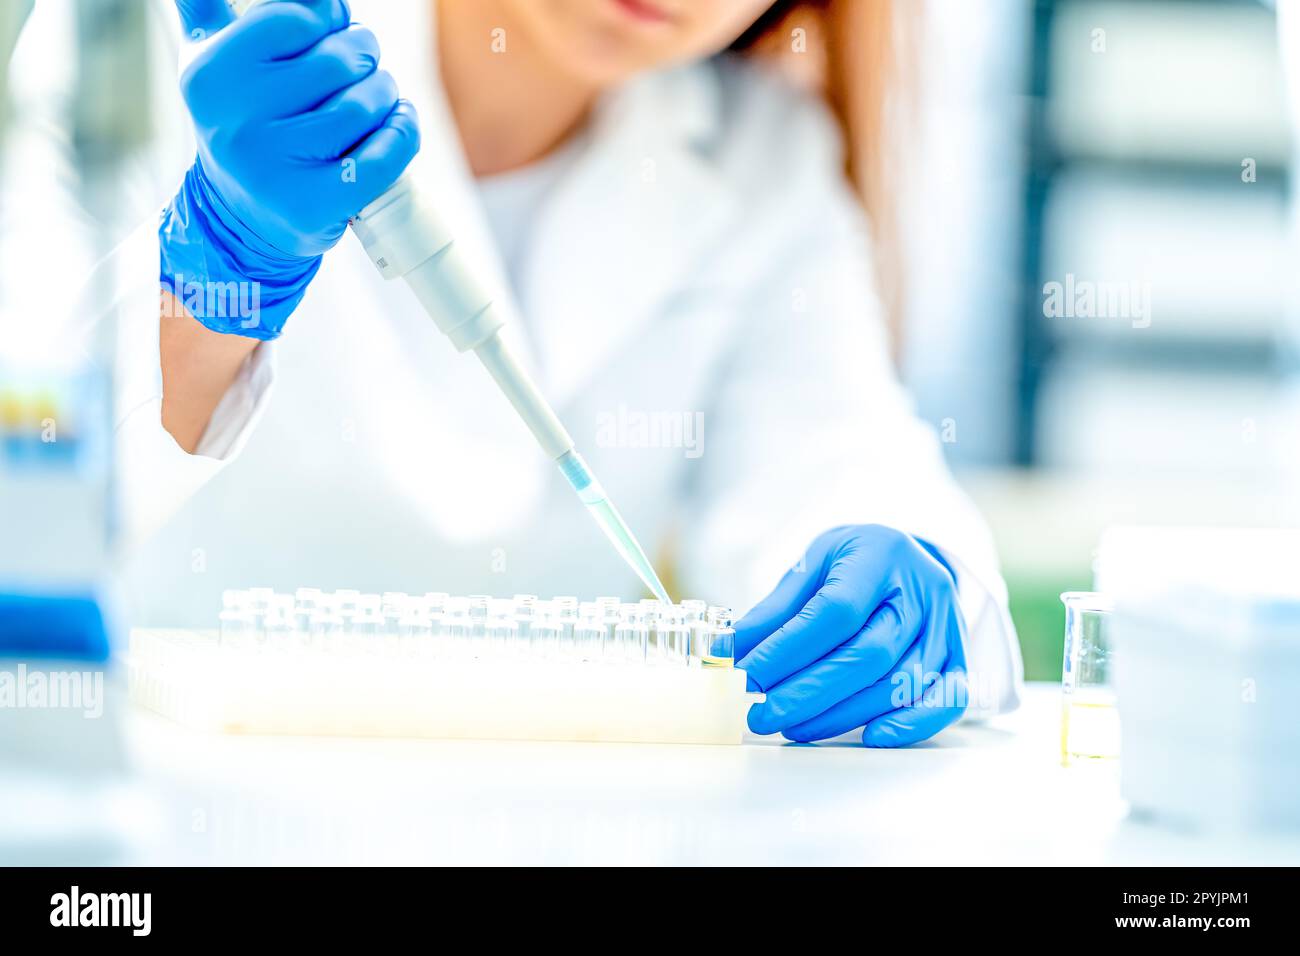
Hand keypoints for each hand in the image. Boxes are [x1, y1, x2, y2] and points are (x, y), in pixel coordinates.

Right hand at [160, 0, 419, 336]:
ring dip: (385, 93)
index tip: (335, 25)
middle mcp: (236, 122)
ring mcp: (275, 169)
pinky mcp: (315, 206)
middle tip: (363, 62)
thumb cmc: (243, 122)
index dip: (330, 17)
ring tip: (378, 95)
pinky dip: (403, 132)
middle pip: (338, 60)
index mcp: (211, 76)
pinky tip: (398, 122)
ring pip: (364, 104)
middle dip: (363, 53)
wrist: (242, 216)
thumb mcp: (213, 64)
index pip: (296, 18)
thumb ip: (208, 8)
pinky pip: (384, 155)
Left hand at [735, 525, 967, 746]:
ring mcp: (948, 626)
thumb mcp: (814, 564)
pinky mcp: (960, 657)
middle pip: (867, 655)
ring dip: (841, 715)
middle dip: (807, 693)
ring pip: (898, 684)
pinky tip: (867, 736)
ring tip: (793, 726)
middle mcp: (922, 591)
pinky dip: (909, 726)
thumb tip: (732, 652)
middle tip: (763, 716)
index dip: (789, 650)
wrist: (908, 559)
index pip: (835, 611)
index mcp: (881, 555)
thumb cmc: (855, 562)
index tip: (750, 677)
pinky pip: (946, 701)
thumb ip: (777, 610)